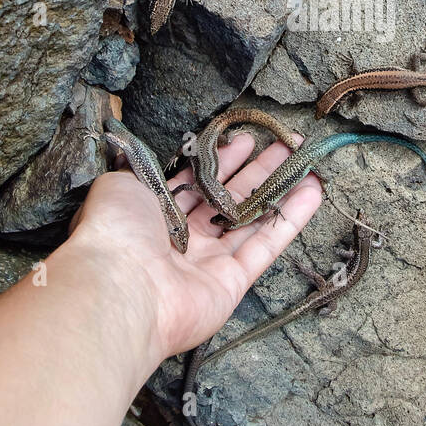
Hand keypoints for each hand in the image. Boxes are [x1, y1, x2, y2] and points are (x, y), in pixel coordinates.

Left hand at [69, 131, 321, 375]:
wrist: (119, 285)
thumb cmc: (115, 230)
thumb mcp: (120, 184)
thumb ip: (141, 170)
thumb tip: (143, 159)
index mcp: (154, 213)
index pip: (196, 182)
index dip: (222, 160)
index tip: (247, 140)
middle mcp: (182, 238)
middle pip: (228, 199)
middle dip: (258, 171)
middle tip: (285, 146)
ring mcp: (207, 263)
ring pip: (251, 221)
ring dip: (279, 192)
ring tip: (304, 165)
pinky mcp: (231, 284)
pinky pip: (265, 247)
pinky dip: (290, 220)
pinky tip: (311, 193)